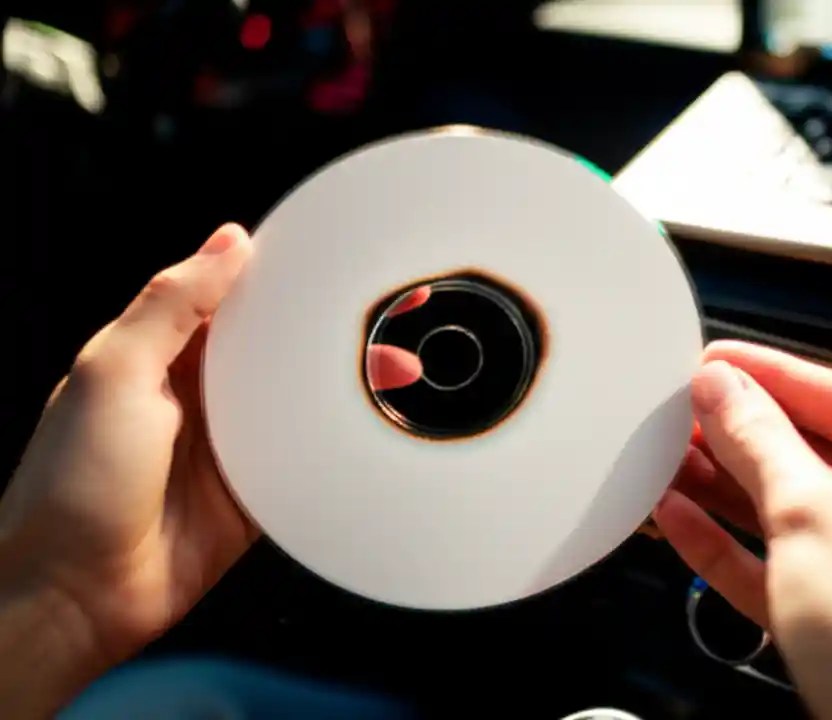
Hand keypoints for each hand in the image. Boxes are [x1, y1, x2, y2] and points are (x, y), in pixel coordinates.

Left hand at [0, 224, 426, 717]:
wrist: (75, 596)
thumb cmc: (69, 485)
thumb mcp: (113, 372)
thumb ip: (171, 304)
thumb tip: (228, 241)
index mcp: (163, 355)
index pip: (237, 300)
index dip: (288, 280)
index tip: (342, 264)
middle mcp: (201, 397)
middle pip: (282, 352)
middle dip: (335, 338)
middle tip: (386, 326)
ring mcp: (231, 449)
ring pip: (303, 405)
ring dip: (346, 391)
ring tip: (395, 374)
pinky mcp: (255, 498)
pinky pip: (308, 464)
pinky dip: (339, 449)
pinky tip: (368, 433)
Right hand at [655, 341, 831, 719]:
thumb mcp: (820, 525)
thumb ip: (765, 448)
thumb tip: (726, 390)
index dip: (775, 373)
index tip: (716, 359)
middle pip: (813, 455)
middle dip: (742, 433)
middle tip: (681, 409)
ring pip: (787, 512)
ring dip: (724, 486)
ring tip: (666, 456)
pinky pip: (775, 566)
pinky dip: (727, 543)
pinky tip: (679, 518)